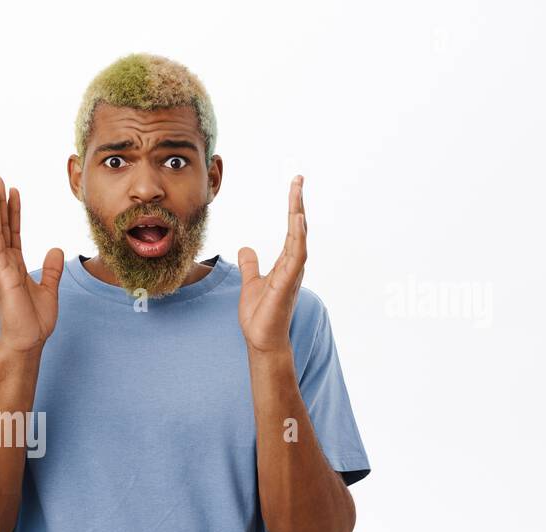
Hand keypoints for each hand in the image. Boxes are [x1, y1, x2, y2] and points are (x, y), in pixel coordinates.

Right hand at [0, 175, 64, 353]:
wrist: (28, 342)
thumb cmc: (34, 322)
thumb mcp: (49, 290)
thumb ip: (52, 269)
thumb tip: (56, 250)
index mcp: (14, 266)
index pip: (12, 232)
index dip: (12, 211)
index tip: (13, 192)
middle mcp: (5, 264)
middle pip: (0, 227)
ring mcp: (1, 268)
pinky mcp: (2, 275)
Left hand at [238, 175, 307, 354]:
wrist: (261, 340)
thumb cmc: (259, 315)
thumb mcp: (251, 282)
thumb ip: (250, 265)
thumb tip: (246, 248)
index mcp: (285, 263)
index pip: (291, 229)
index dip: (293, 207)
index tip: (294, 186)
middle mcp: (293, 265)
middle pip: (299, 228)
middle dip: (298, 203)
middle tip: (298, 179)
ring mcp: (292, 273)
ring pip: (300, 237)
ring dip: (299, 214)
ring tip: (297, 192)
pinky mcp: (288, 283)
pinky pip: (296, 255)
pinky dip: (297, 237)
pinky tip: (296, 220)